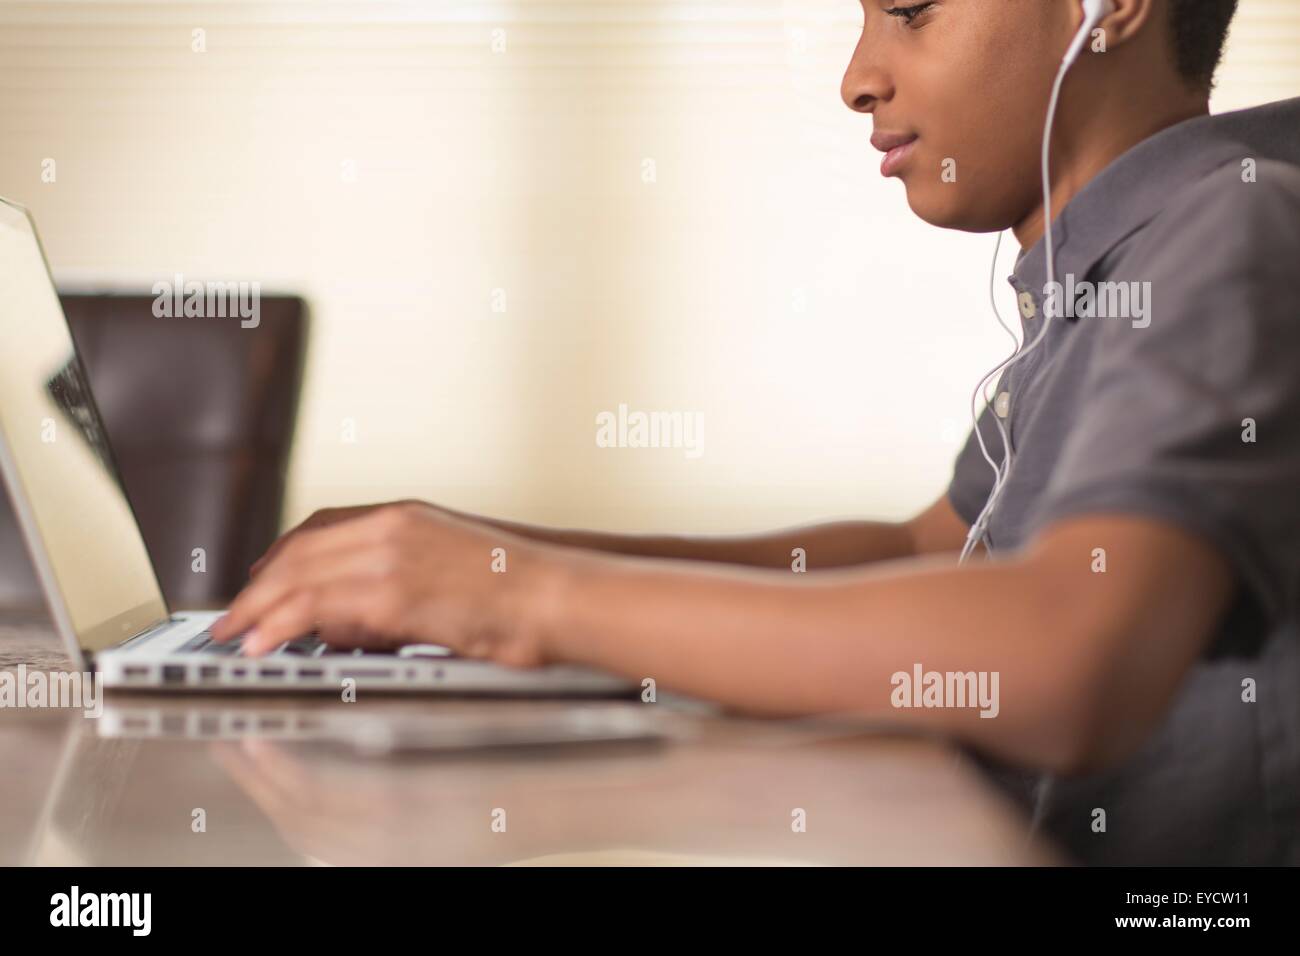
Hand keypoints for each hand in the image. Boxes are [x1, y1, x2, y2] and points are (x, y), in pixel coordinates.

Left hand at [211, 501, 558, 664]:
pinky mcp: (395, 591)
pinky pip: (318, 605)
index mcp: (406, 515)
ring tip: (234, 636)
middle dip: (257, 587)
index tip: (259, 580)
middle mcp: (391, 526)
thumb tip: (355, 621)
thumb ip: (398, 588)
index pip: (320, 527)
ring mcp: (391, 555)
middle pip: (299, 550)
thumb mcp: (451, 570)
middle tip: (231, 618)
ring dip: (258, 608)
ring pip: (299, 575)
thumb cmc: (519, 592)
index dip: (281, 557)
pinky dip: (280, 624)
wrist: (559, 595)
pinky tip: (264, 643)